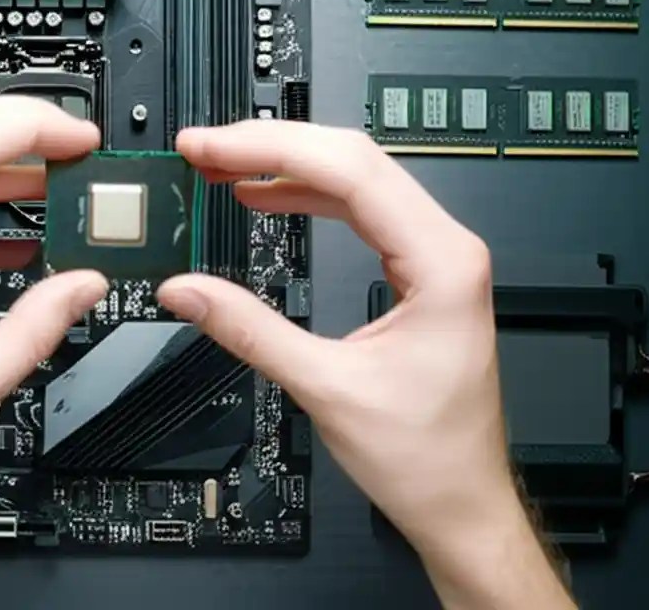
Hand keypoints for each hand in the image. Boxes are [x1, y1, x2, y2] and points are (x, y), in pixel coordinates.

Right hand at [157, 122, 571, 607]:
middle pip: (353, 159)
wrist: (462, 502)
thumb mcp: (325, 388)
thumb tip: (187, 291)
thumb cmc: (425, 456)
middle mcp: (447, 248)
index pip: (348, 171)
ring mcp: (436, 258)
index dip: (269, 149)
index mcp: (442, 263)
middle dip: (272, 146)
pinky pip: (361, 212)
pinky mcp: (420, 272)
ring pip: (356, 179)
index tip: (211, 147)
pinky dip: (308, 197)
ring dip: (286, 166)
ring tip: (222, 165)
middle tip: (204, 148)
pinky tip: (266, 195)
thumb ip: (249, 330)